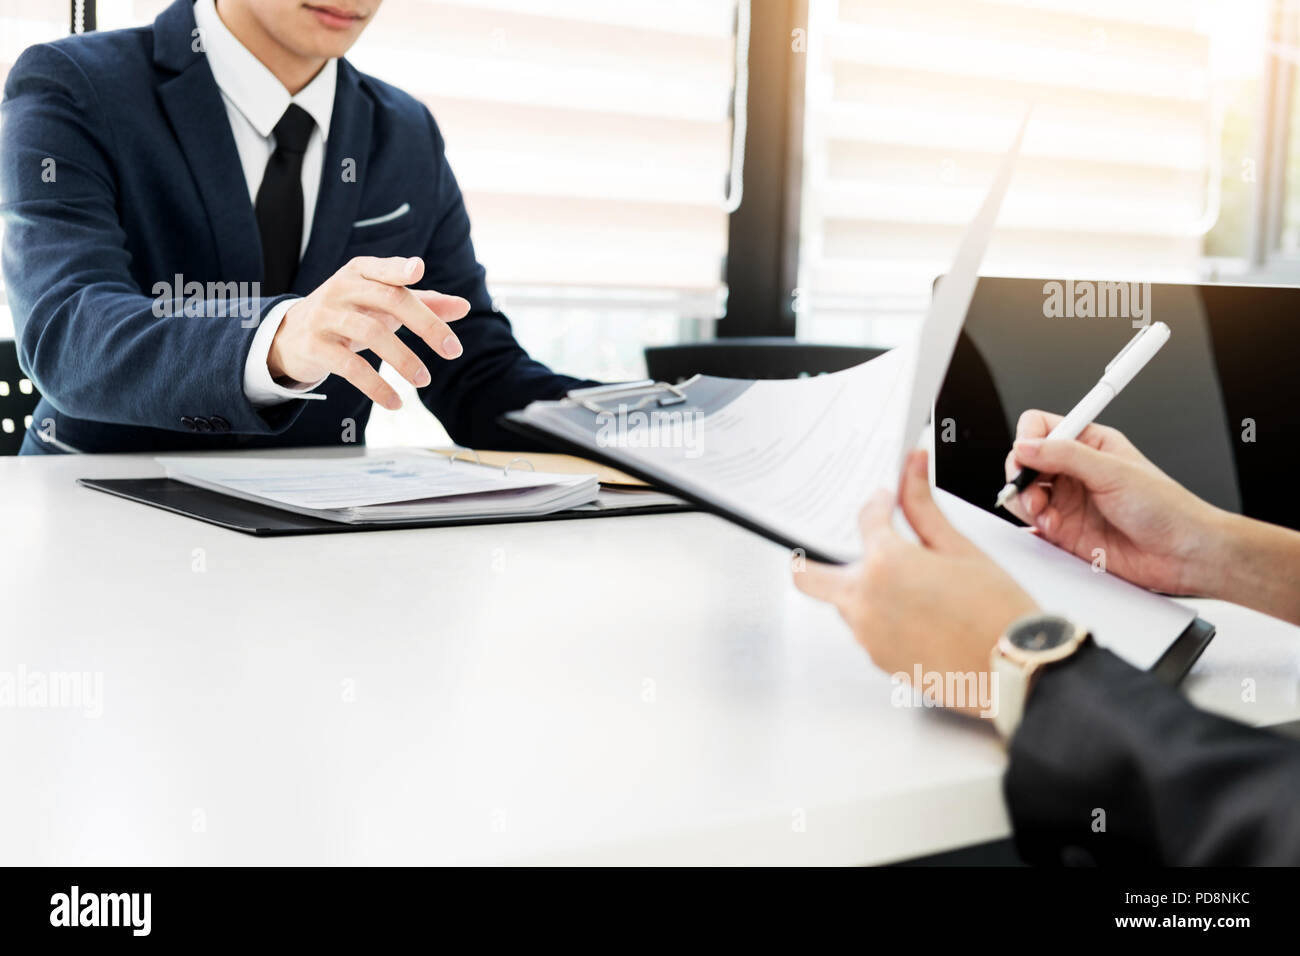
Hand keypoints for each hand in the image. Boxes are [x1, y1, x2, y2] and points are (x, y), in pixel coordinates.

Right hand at [267, 256, 469, 409]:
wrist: (291, 335)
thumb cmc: (350, 313)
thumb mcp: (381, 304)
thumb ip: (423, 302)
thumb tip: (464, 306)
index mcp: (360, 272)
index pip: (384, 268)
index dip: (399, 269)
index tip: (418, 270)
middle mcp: (341, 288)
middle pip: (389, 300)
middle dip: (426, 325)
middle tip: (454, 351)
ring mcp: (325, 316)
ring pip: (371, 333)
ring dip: (403, 359)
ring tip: (424, 380)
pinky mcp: (315, 346)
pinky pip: (350, 367)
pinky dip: (376, 386)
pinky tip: (395, 402)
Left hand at [795, 450, 1037, 716]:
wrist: (1016, 671)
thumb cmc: (997, 614)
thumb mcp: (960, 548)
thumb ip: (924, 508)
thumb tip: (911, 469)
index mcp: (884, 564)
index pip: (865, 519)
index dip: (878, 503)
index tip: (888, 502)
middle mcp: (864, 601)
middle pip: (809, 574)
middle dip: (818, 555)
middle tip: (848, 544)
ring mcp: (868, 635)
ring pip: (842, 603)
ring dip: (860, 586)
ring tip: (905, 581)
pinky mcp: (880, 660)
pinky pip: (866, 629)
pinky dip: (880, 614)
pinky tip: (917, 611)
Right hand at [1002, 411, 1226, 595]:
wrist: (1183, 554)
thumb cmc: (1166, 508)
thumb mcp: (1114, 471)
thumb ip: (1065, 455)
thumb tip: (1026, 446)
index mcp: (1090, 445)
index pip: (1042, 428)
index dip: (1028, 439)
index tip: (1026, 454)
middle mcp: (1075, 472)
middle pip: (1025, 462)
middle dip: (1021, 475)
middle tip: (1031, 491)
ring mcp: (1069, 502)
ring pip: (1025, 494)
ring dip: (1025, 503)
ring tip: (1044, 514)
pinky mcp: (1066, 532)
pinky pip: (1034, 525)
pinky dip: (1033, 527)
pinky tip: (1050, 529)